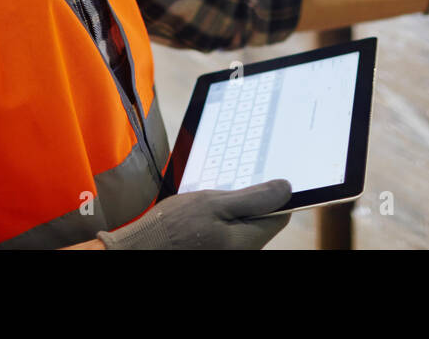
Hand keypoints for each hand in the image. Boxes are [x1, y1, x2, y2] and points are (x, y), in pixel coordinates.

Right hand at [96, 178, 292, 249]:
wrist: (143, 248)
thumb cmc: (175, 227)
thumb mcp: (215, 203)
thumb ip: (254, 198)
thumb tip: (286, 188)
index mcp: (249, 240)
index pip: (280, 215)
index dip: (275, 193)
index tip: (264, 176)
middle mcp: (244, 250)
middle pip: (262, 220)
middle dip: (252, 198)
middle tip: (234, 180)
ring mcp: (229, 252)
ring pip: (244, 223)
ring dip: (235, 206)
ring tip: (215, 194)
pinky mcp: (216, 250)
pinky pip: (230, 230)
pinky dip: (223, 216)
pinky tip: (206, 208)